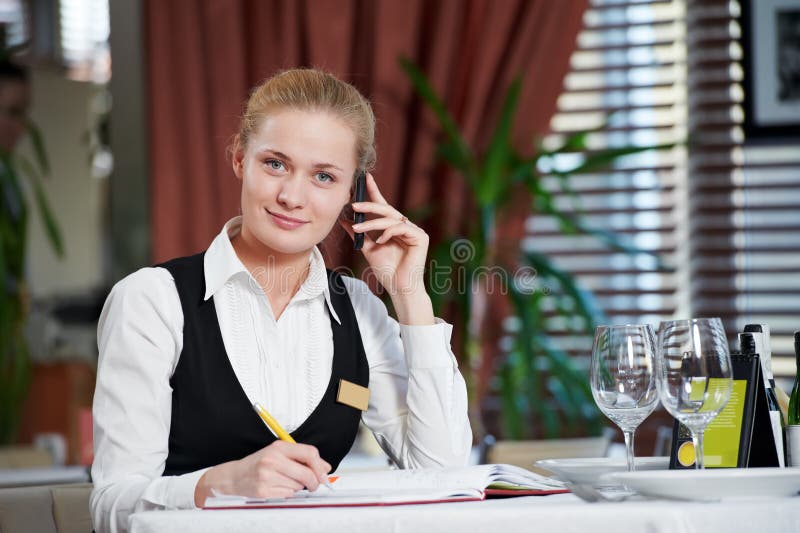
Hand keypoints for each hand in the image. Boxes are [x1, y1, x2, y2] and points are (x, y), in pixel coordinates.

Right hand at [194, 441, 330, 505]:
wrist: (234, 476)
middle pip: (306, 473)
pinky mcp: (263, 491)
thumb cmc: (258, 464)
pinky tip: (277, 487)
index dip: (320, 465)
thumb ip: (302, 458)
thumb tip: (325, 467)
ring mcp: (267, 476)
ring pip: (298, 486)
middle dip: (314, 482)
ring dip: (297, 487)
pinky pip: (288, 495)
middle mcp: (272, 460)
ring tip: (284, 481)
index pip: (309, 453)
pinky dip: (288, 493)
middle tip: (313, 484)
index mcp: (278, 447)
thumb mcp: (279, 454)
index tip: (324, 474)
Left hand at [339, 173, 429, 297]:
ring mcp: (414, 231)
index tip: (365, 178)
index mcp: (394, 227)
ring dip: (372, 223)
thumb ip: (359, 234)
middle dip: (369, 206)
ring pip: (391, 218)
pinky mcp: (421, 237)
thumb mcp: (368, 249)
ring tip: (357, 229)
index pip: (383, 206)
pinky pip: (401, 227)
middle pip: (386, 209)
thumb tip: (344, 220)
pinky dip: (388, 232)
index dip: (374, 192)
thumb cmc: (387, 271)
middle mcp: (405, 226)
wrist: (399, 288)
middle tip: (353, 205)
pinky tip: (380, 241)